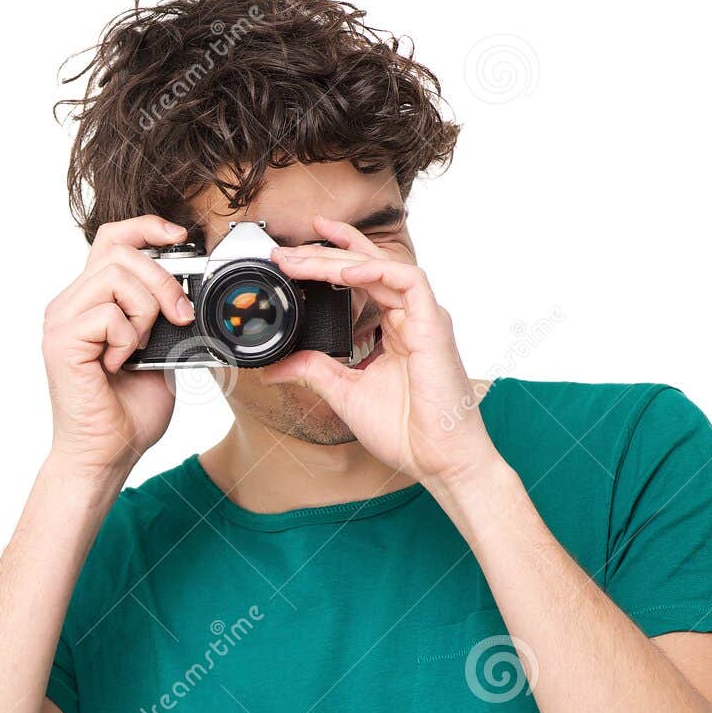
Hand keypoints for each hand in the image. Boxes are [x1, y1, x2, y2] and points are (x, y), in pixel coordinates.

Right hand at [41, 216, 195, 480]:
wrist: (106, 455)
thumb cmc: (126, 412)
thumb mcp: (158, 352)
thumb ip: (162, 317)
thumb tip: (189, 292)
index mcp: (89, 301)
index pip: (111, 240)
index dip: (146, 227)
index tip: (180, 235)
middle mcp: (69, 305)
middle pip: (120, 253)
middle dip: (162, 281)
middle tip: (179, 318)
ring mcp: (61, 321)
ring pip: (116, 276)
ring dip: (145, 311)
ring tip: (139, 347)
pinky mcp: (61, 341)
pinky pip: (109, 314)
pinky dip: (128, 339)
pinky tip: (119, 365)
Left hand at [264, 215, 501, 489]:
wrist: (437, 459)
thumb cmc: (405, 431)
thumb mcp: (344, 393)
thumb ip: (312, 371)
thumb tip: (274, 367)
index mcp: (393, 329)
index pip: (362, 279)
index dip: (331, 260)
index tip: (291, 257)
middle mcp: (410, 317)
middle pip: (367, 266)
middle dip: (323, 254)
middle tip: (285, 252)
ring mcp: (424, 318)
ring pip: (382, 267)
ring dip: (340, 259)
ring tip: (302, 260)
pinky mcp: (433, 326)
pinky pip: (408, 281)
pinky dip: (376, 271)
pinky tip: (346, 272)